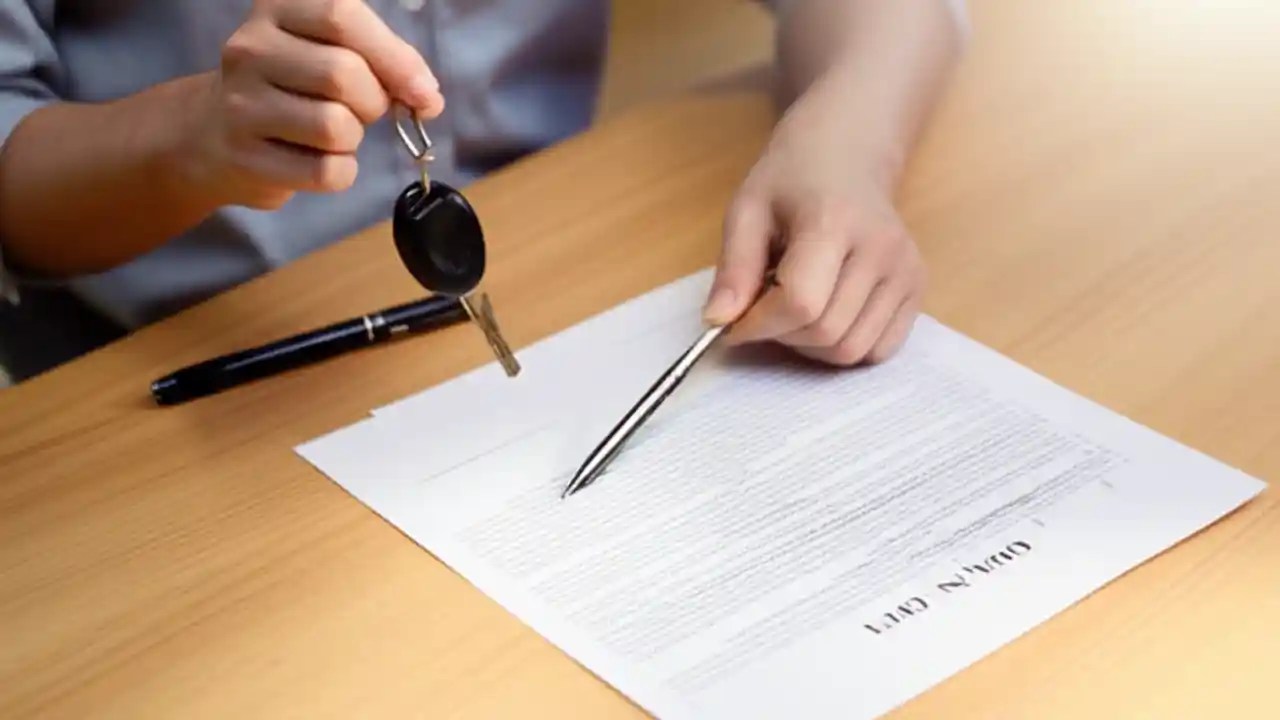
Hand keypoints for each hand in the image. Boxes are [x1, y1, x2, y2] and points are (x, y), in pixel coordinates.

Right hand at [183, 0, 444, 208]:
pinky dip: (340, 173)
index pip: (343, 17)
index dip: (395, 59)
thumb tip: (427, 98)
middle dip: (373, 102)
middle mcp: (250, 47)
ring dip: (353, 139)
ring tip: (333, 133)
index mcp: (278, 8)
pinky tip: (320, 160)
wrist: (214, 132)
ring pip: (335, 126)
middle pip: (343, 74)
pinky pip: (324, 172)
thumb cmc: (293, 87)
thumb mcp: (333, 52)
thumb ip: (384, 62)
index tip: (424, 92)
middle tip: (362, 110)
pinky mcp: (244, 156)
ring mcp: (241, 103)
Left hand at [702, 89, 925, 366]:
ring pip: (852, 350)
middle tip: (763, 311)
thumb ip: (734, 268)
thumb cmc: (791, 180)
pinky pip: (879, 350)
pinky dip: (844, 347)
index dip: (759, 325)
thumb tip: (718, 321)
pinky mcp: (918, 288)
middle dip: (782, 336)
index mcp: (834, 222)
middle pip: (826, 333)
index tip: (735, 323)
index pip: (801, 303)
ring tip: (794, 309)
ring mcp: (907, 271)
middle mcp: (881, 250)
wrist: (848, 155)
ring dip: (811, 346)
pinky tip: (826, 314)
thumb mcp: (747, 210)